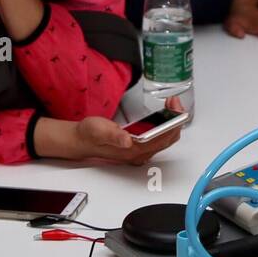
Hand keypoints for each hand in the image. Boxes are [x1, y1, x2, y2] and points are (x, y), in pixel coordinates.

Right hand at [35, 97, 185, 163]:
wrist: (80, 141)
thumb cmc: (89, 135)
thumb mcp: (98, 131)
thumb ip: (113, 135)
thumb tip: (127, 141)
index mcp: (134, 150)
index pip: (164, 138)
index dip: (173, 122)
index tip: (175, 107)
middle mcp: (141, 153)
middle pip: (169, 138)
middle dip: (176, 119)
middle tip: (174, 103)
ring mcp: (141, 151)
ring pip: (166, 138)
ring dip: (172, 122)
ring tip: (171, 105)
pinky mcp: (140, 147)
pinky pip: (160, 138)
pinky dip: (166, 125)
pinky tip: (164, 115)